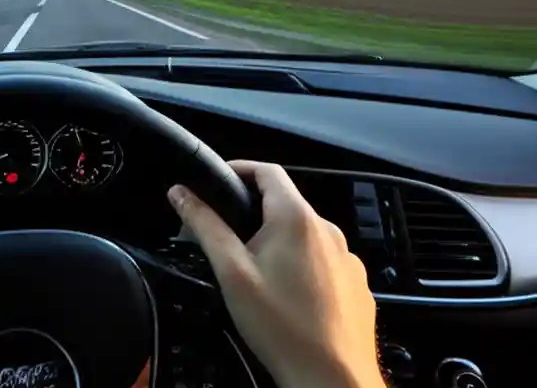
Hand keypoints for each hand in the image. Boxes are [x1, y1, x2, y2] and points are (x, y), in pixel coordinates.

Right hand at [167, 161, 383, 387]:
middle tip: (226, 237)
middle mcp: (329, 230)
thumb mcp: (231, 273)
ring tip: (255, 273)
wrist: (330, 378)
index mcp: (297, 218)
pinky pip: (324, 261)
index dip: (239, 169)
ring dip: (279, 242)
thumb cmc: (280, 326)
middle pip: (286, 204)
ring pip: (306, 235)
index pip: (267, 170)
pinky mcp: (356, 283)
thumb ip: (205, 226)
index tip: (218, 181)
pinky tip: (287, 295)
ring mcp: (347, 257)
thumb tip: (181, 193)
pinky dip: (302, 267)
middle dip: (254, 214)